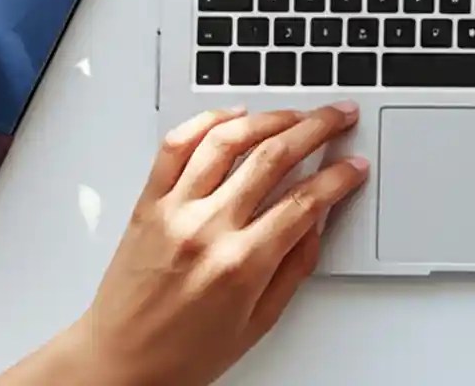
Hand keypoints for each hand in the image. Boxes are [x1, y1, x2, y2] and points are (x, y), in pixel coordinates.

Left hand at [0, 102, 368, 385]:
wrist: (119, 363)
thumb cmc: (184, 354)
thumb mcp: (259, 321)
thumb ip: (294, 267)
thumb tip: (316, 221)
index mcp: (241, 265)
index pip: (305, 200)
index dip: (339, 176)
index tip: (354, 165)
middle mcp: (207, 230)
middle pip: (274, 156)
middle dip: (316, 128)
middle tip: (337, 116)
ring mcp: (174, 211)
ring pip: (228, 140)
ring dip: (269, 117)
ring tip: (294, 113)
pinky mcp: (147, 203)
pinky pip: (176, 146)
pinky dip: (207, 121)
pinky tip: (233, 116)